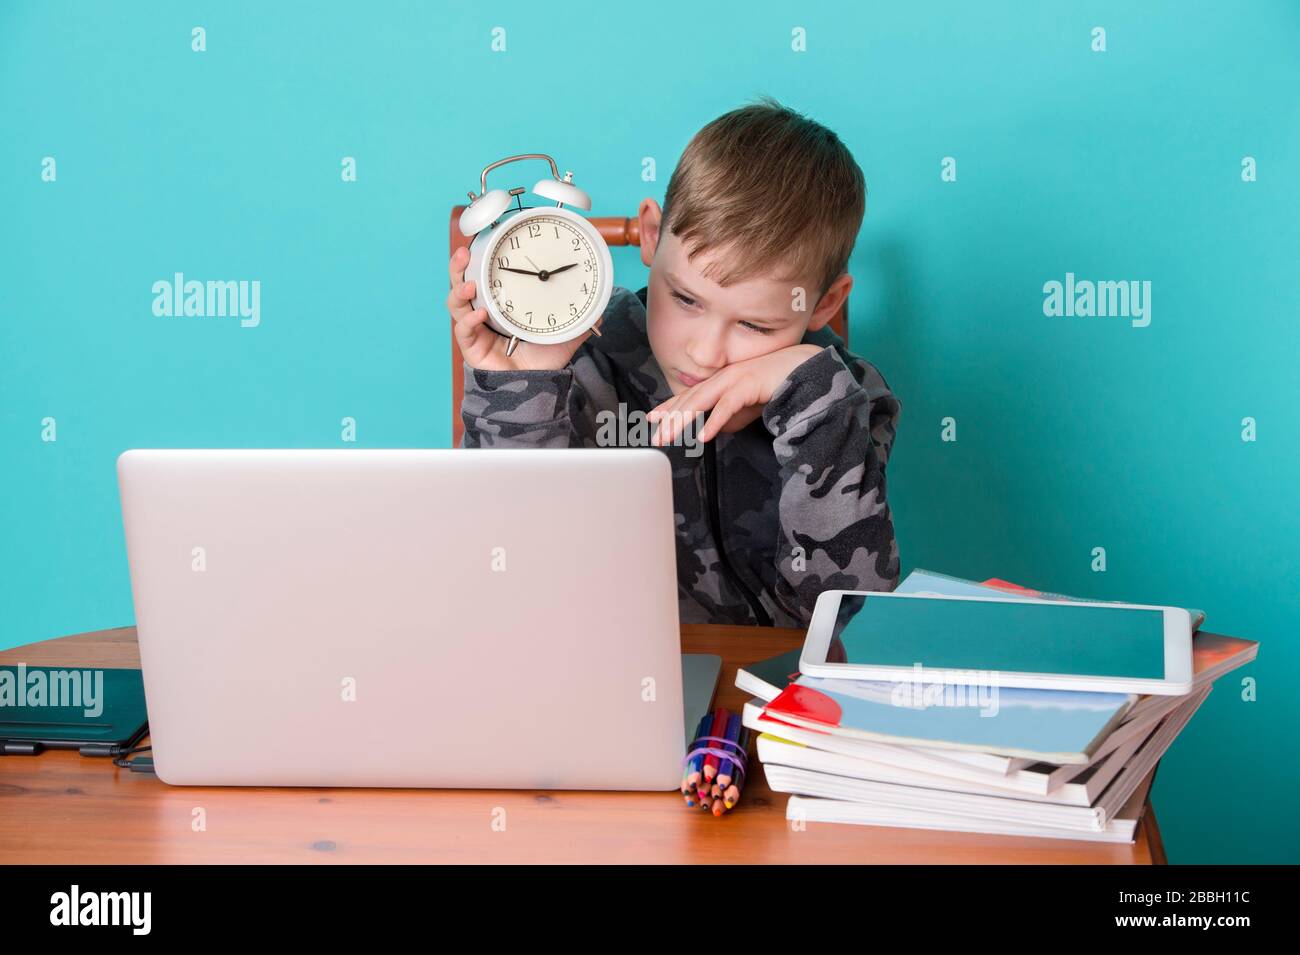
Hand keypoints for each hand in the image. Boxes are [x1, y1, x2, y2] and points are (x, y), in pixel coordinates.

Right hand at [447, 247, 600, 371]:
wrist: (535, 386)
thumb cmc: (542, 359)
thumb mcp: (564, 334)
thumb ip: (581, 320)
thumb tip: (602, 308)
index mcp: (500, 301)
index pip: (484, 274)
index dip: (479, 258)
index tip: (481, 241)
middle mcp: (483, 311)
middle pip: (462, 282)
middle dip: (459, 266)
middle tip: (464, 253)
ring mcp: (475, 327)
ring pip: (456, 303)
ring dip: (459, 290)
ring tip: (470, 285)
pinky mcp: (471, 346)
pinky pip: (463, 330)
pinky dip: (468, 320)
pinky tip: (479, 314)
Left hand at [647, 344, 823, 444]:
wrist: (807, 367)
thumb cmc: (779, 383)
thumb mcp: (749, 406)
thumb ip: (731, 418)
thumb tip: (713, 430)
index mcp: (722, 380)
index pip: (690, 395)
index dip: (670, 407)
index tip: (653, 419)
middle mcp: (724, 377)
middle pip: (690, 399)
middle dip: (670, 418)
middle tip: (656, 436)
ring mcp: (736, 378)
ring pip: (702, 400)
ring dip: (683, 419)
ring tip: (669, 436)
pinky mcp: (750, 384)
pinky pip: (728, 405)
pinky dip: (715, 420)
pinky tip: (704, 435)